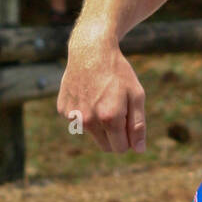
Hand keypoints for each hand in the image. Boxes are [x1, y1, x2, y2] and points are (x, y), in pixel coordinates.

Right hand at [57, 31, 145, 153]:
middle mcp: (89, 120)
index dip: (128, 139)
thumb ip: (138, 125)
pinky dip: (85, 111)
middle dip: (115, 136)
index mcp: (110, 118)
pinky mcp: (63, 109)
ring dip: (99, 122)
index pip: (120, 148)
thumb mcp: (136, 95)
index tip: (130, 125)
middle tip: (119, 112)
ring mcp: (73, 116)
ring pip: (91, 132)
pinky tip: (88, 92)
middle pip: (105, 146)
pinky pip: (78, 120)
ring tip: (102, 97)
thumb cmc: (118, 73)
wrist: (91, 50)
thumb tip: (138, 150)